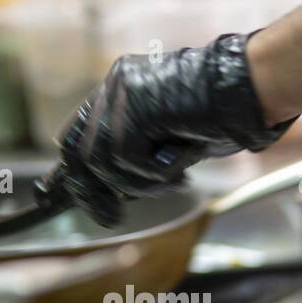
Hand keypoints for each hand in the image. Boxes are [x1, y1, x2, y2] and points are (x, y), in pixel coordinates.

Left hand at [51, 34, 292, 225]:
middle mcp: (116, 86)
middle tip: (110, 216)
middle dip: (90, 190)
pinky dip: (154, 172)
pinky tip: (179, 162)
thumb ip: (138, 156)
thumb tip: (109, 189)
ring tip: (171, 177)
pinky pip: (127, 157)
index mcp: (121, 88)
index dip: (68, 170)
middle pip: (76, 147)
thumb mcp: (169, 140)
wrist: (250, 89)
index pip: (77, 132)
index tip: (51, 195)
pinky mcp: (136, 104)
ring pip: (103, 159)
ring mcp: (123, 92)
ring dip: (138, 182)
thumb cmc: (223, 115)